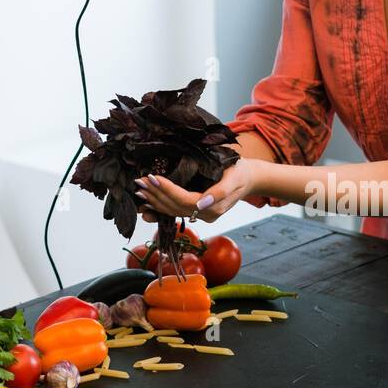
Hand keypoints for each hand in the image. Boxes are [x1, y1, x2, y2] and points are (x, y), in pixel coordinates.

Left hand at [134, 159, 262, 222]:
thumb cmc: (240, 172)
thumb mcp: (234, 178)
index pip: (183, 200)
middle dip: (155, 195)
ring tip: (139, 191)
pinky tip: (146, 207)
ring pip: (172, 210)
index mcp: (213, 208)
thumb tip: (201, 204)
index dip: (166, 190)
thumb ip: (219, 192)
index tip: (152, 178)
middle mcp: (204, 214)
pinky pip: (175, 211)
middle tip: (139, 182)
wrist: (248, 178)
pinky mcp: (195, 210)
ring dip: (154, 201)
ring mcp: (199, 214)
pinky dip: (159, 208)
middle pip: (174, 207)